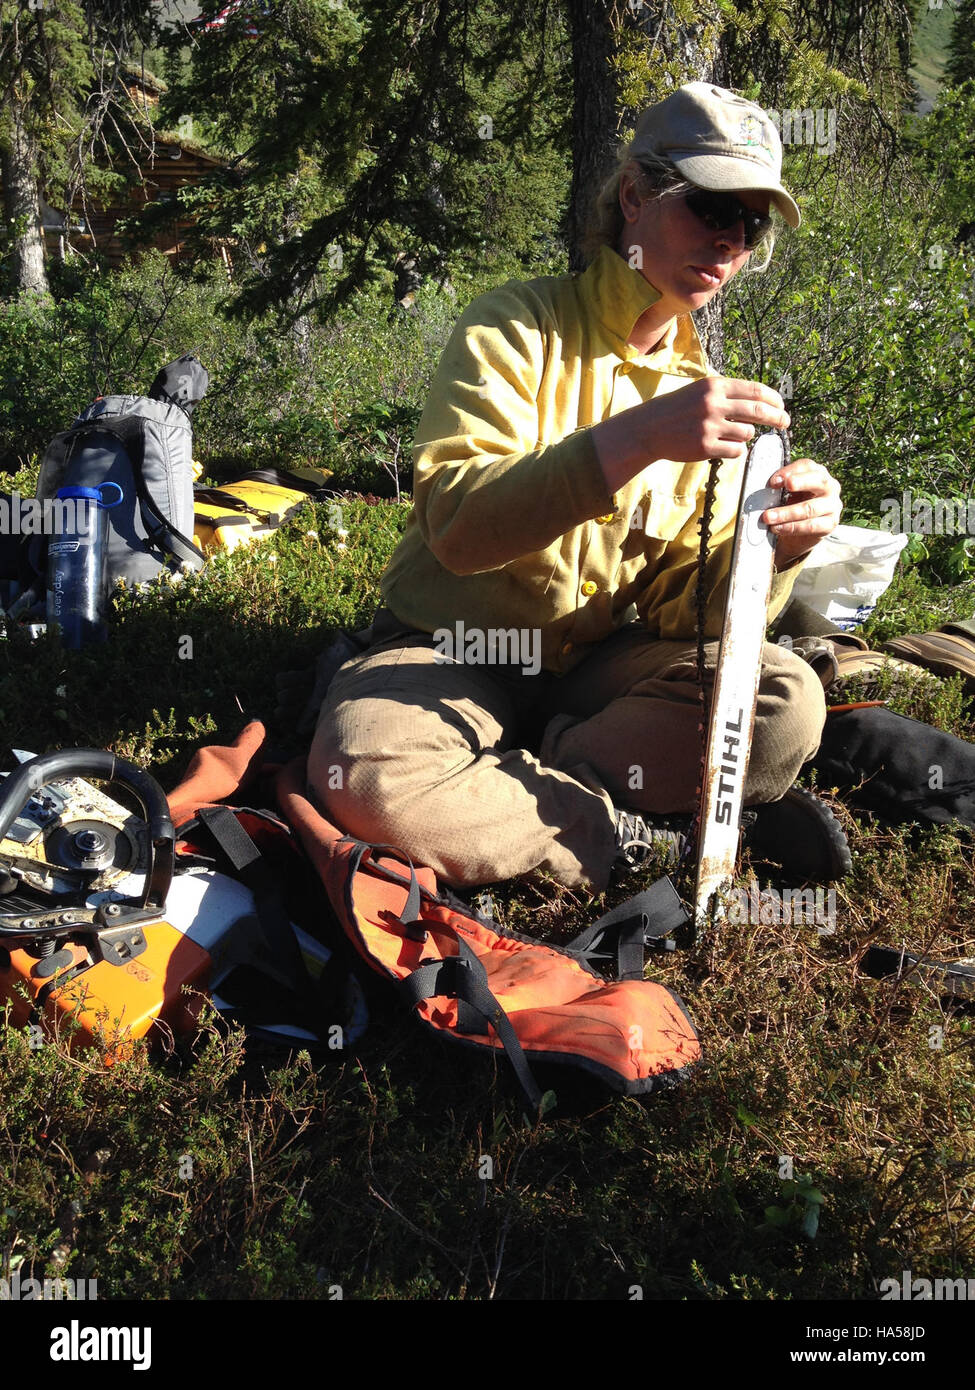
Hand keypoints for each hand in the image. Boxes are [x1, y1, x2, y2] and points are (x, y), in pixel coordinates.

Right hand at [644, 376, 790, 463]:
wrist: (648, 428)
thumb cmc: (677, 410)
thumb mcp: (701, 391)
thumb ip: (727, 394)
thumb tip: (761, 402)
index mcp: (715, 386)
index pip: (755, 390)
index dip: (774, 399)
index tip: (782, 406)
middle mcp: (714, 404)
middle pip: (759, 411)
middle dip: (777, 418)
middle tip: (785, 423)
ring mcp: (710, 426)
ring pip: (747, 433)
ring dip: (744, 436)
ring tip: (727, 435)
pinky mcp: (705, 447)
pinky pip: (736, 451)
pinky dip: (734, 450)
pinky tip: (721, 447)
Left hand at [763, 458, 841, 568]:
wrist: (800, 535)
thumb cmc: (792, 506)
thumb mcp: (787, 493)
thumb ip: (780, 487)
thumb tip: (761, 487)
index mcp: (818, 473)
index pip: (807, 466)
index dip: (789, 471)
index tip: (772, 481)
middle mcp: (830, 486)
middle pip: (817, 480)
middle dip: (797, 483)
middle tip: (775, 488)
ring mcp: (833, 506)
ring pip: (809, 508)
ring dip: (785, 513)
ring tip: (767, 517)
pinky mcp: (830, 524)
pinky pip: (811, 526)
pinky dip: (792, 527)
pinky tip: (777, 528)